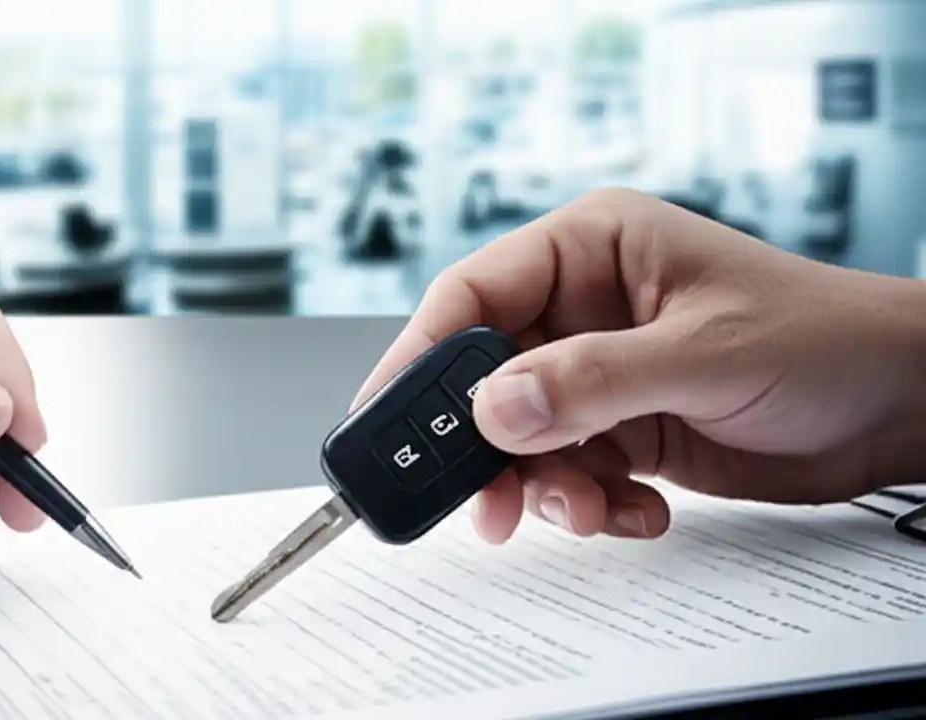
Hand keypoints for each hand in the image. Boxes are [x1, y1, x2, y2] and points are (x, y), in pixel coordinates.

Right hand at [355, 189, 925, 543]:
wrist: (898, 408)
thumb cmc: (823, 339)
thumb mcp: (701, 354)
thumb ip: (590, 382)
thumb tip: (492, 408)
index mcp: (590, 249)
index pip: (473, 295)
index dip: (422, 355)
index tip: (388, 417)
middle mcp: (582, 309)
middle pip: (484, 376)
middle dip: (482, 444)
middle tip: (479, 499)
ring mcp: (598, 373)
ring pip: (519, 437)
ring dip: (542, 486)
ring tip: (586, 511)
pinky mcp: (620, 429)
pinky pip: (566, 473)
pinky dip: (589, 504)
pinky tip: (638, 510)